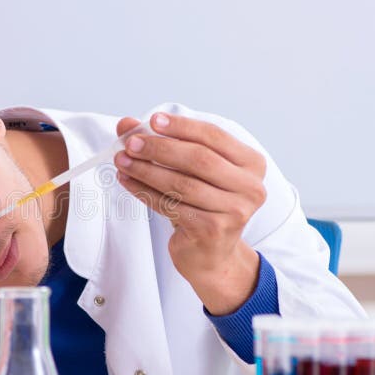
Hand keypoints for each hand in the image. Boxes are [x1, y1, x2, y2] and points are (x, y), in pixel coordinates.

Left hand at [114, 112, 266, 314]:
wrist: (211, 255)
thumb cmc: (201, 205)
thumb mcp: (190, 172)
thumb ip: (165, 143)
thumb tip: (127, 124)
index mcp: (251, 164)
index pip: (214, 136)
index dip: (182, 127)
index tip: (152, 120)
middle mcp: (250, 187)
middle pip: (199, 159)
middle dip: (160, 148)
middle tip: (130, 142)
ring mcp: (234, 211)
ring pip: (182, 184)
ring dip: (147, 170)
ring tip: (122, 161)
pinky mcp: (212, 230)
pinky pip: (171, 205)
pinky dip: (145, 191)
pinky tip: (127, 181)